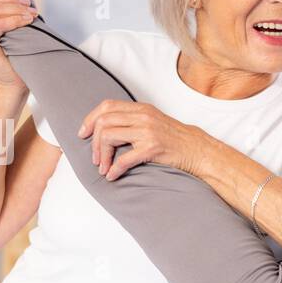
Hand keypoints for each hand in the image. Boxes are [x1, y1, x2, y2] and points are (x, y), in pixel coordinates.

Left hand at [78, 101, 204, 179]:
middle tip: (94, 158)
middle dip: (93, 142)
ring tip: (103, 168)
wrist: (198, 150)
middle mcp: (143, 116)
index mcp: (141, 108)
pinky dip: (114, 169)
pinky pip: (124, 159)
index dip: (90, 119)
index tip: (83, 134)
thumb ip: (133, 121)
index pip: (107, 106)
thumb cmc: (175, 140)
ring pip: (109, 136)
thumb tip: (107, 128)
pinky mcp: (153, 148)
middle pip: (104, 122)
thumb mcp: (153, 122)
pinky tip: (112, 176)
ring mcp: (148, 131)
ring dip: (101, 155)